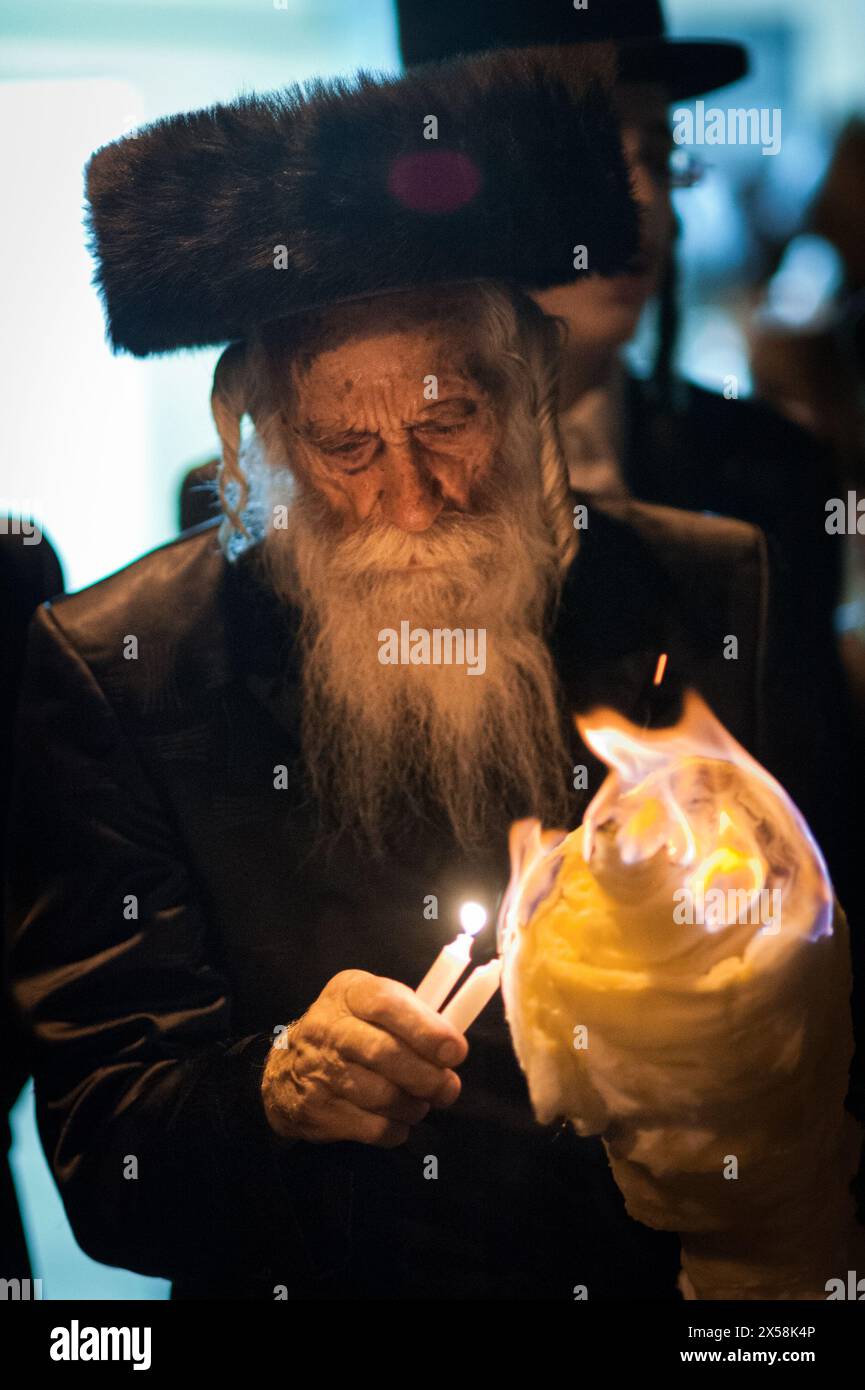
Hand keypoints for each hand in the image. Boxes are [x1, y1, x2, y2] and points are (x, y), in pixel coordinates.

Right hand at [261, 969, 467, 1147]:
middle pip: (386, 1054)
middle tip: (448, 1088)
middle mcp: (329, 1028)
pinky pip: (373, 1129)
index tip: (456, 1052)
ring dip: (415, 1105)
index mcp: (349, 993)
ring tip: (421, 1102)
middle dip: (428, 1077)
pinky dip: (396, 1129)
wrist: (284, 1069)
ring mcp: (320, 1071)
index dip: (426, 1029)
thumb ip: (410, 1015)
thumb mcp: (369, 1005)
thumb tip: (453, 1046)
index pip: (386, 1003)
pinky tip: (398, 1120)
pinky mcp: (317, 1111)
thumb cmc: (347, 1030)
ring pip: (383, 1096)